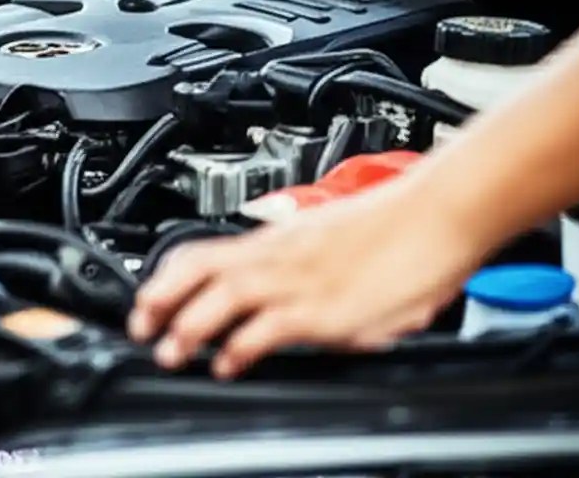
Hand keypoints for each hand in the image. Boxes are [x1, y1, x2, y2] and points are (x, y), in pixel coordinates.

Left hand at [128, 179, 487, 378]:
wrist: (439, 214)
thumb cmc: (396, 228)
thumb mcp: (330, 245)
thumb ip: (298, 267)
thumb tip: (281, 297)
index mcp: (276, 240)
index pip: (203, 250)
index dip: (166, 276)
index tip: (146, 298)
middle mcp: (278, 254)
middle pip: (198, 268)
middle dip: (160, 299)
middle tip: (139, 326)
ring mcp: (298, 279)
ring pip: (222, 296)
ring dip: (188, 326)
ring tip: (169, 352)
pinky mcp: (323, 307)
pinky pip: (267, 327)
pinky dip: (239, 348)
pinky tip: (227, 364)